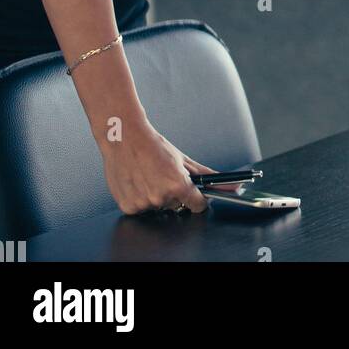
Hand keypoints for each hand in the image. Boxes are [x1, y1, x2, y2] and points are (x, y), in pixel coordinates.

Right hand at [98, 118, 218, 215]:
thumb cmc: (152, 146)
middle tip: (164, 177)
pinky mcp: (129, 207)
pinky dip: (140, 199)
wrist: (124, 139)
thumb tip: (224, 181)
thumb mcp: (181, 158)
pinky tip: (138, 183)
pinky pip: (141, 209)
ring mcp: (143, 204)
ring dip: (156, 197)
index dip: (198, 199)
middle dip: (174, 194)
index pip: (198, 205)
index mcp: (177, 185)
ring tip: (149, 177)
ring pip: (158, 207)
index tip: (195, 196)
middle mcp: (161, 197)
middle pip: (177, 205)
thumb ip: (203, 173)